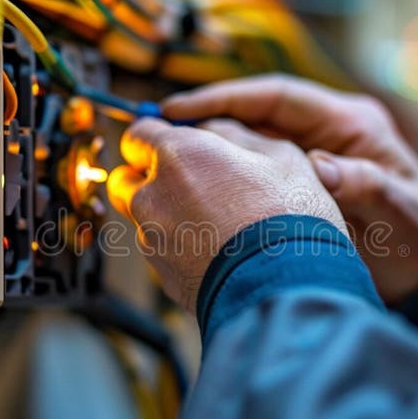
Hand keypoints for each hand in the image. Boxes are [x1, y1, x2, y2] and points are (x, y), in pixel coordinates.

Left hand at [107, 117, 345, 311]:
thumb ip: (236, 135)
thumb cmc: (289, 216)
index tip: (174, 142)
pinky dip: (180, 248)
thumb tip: (215, 130)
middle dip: (150, 177)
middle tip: (192, 183)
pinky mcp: (163, 276)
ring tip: (214, 224)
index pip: (138, 134)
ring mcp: (153, 240)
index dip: (155, 136)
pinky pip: (162, 252)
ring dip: (166, 214)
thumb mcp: (280, 156)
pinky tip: (218, 253)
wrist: (289, 288)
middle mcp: (153, 196)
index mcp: (178, 155)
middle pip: (128, 179)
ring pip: (145, 218)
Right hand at [163, 74, 417, 302]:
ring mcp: (301, 159)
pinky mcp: (287, 186)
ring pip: (242, 142)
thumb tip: (324, 167)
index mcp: (349, 123)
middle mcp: (320, 133)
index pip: (278, 95)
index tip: (181, 110)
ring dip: (203, 149)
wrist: (413, 273)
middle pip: (251, 114)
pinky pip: (245, 173)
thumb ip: (368, 187)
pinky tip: (186, 192)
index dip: (227, 98)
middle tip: (153, 134)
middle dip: (202, 120)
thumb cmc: (412, 238)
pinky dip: (216, 179)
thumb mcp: (401, 212)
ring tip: (157, 160)